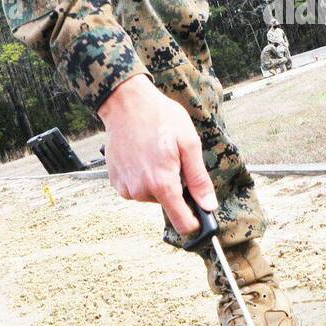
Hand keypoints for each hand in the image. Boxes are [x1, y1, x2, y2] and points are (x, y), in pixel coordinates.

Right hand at [97, 74, 217, 235]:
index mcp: (162, 183)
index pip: (182, 223)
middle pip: (168, 204)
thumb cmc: (160, 117)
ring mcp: (126, 186)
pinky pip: (136, 188)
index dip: (194, 221)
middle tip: (173, 159)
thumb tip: (209, 205)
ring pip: (152, 195)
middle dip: (175, 187)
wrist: (126, 102)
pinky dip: (143, 177)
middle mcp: (141, 190)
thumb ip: (199, 179)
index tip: (199, 213)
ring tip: (156, 154)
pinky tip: (143, 157)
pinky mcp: (115, 181)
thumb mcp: (189, 144)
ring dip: (158, 181)